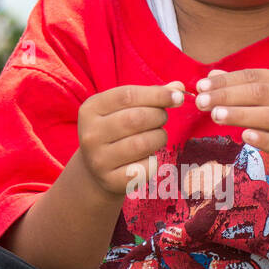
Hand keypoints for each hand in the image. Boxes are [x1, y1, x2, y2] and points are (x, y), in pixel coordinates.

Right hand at [78, 80, 185, 196]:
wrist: (95, 170)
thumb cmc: (117, 131)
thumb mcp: (125, 109)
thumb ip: (151, 96)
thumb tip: (178, 87)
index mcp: (90, 109)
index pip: (127, 95)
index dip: (156, 94)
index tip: (177, 97)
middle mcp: (90, 134)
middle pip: (136, 118)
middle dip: (159, 116)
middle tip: (162, 119)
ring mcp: (98, 160)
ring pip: (142, 143)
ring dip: (159, 137)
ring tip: (157, 136)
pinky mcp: (111, 180)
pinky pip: (145, 168)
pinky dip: (153, 161)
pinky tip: (147, 158)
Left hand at [194, 68, 268, 188]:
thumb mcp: (268, 105)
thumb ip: (243, 89)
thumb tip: (212, 74)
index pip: (254, 76)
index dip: (226, 80)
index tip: (201, 86)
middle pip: (260, 93)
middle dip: (227, 95)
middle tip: (201, 101)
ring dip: (241, 114)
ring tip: (216, 115)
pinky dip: (262, 139)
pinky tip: (245, 136)